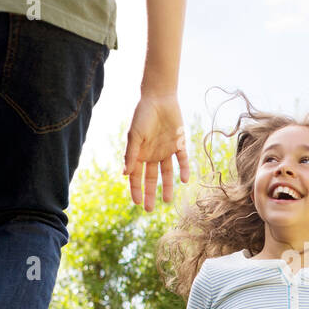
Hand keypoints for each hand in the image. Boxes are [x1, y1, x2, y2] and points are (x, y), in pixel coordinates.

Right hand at [123, 92, 188, 210]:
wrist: (159, 98)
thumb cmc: (142, 115)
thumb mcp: (134, 135)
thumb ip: (131, 155)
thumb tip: (125, 175)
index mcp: (139, 153)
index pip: (136, 176)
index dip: (136, 189)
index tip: (137, 203)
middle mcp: (152, 154)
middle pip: (151, 178)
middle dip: (149, 193)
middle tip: (149, 210)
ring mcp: (166, 150)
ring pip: (167, 173)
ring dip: (168, 186)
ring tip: (168, 201)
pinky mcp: (179, 144)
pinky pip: (182, 160)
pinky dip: (184, 170)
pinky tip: (184, 180)